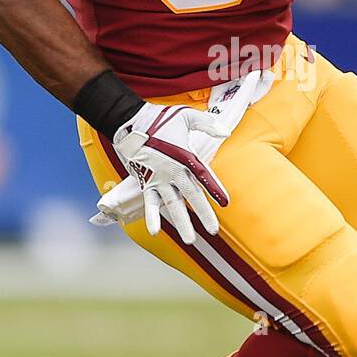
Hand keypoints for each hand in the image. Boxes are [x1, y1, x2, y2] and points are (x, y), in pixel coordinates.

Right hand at [112, 102, 228, 243]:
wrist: (129, 122)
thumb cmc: (159, 118)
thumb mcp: (186, 115)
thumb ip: (207, 123)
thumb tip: (226, 133)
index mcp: (186, 157)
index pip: (205, 176)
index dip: (215, 189)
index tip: (226, 203)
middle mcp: (174, 172)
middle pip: (192, 196)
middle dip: (204, 214)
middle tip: (213, 231)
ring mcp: (159, 179)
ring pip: (173, 205)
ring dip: (181, 222)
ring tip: (190, 240)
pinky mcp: (145, 182)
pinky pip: (149, 202)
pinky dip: (151, 216)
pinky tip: (154, 231)